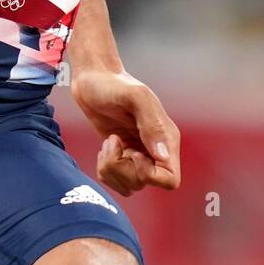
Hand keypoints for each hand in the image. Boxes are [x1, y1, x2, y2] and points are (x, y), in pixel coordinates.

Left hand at [71, 68, 180, 195]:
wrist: (93, 79)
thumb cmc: (113, 84)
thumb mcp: (134, 97)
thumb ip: (151, 123)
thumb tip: (162, 156)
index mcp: (167, 138)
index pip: (170, 180)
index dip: (148, 175)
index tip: (132, 154)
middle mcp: (157, 150)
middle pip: (145, 184)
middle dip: (123, 168)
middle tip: (114, 142)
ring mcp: (140, 155)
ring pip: (130, 186)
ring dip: (112, 169)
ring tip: (109, 143)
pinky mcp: (124, 157)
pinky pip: (117, 181)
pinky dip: (106, 170)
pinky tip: (105, 147)